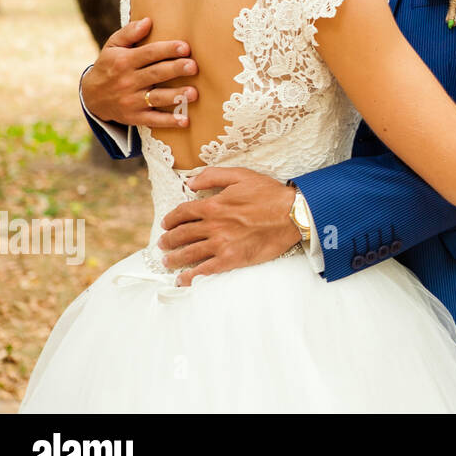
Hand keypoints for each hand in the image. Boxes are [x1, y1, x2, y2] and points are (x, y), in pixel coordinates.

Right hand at [82, 18, 197, 127]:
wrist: (91, 97)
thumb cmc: (109, 66)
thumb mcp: (112, 47)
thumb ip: (129, 33)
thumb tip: (148, 21)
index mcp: (124, 61)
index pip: (148, 53)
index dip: (167, 50)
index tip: (186, 47)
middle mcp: (127, 81)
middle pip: (155, 74)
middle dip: (175, 70)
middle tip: (194, 66)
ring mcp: (131, 101)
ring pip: (156, 98)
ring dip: (175, 96)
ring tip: (193, 93)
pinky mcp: (134, 117)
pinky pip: (153, 120)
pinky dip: (168, 122)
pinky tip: (185, 121)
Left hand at [159, 167, 299, 285]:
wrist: (292, 215)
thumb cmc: (269, 193)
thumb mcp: (241, 175)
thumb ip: (213, 175)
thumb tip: (190, 182)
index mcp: (213, 205)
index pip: (182, 213)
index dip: (170, 218)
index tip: (166, 223)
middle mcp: (212, 225)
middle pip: (181, 234)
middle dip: (168, 240)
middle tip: (163, 244)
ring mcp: (220, 244)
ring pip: (188, 253)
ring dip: (174, 258)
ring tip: (168, 261)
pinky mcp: (231, 259)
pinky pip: (204, 271)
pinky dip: (190, 277)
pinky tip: (182, 279)